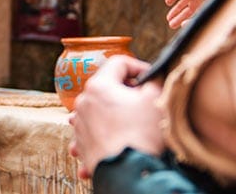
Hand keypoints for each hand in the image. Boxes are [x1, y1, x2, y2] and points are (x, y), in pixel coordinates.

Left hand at [69, 55, 164, 178]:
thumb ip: (153, 82)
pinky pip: (92, 135)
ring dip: (113, 114)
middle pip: (107, 87)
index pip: (119, 63)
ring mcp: (80, 124)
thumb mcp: (156, 99)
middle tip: (144, 101)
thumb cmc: (142, 133)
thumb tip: (151, 79)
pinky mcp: (81, 145)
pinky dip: (104, 136)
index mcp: (99, 85)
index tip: (151, 78)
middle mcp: (83, 102)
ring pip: (98, 111)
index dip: (139, 66)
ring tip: (130, 123)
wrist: (127, 171)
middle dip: (126, 92)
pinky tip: (115, 142)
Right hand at [160, 0, 227, 28]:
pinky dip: (188, 22)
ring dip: (179, 19)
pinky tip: (182, 25)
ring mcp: (200, 3)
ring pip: (187, 13)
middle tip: (168, 20)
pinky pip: (195, 17)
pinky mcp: (205, 10)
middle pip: (182, 5)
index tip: (167, 3)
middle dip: (175, 12)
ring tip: (172, 25)